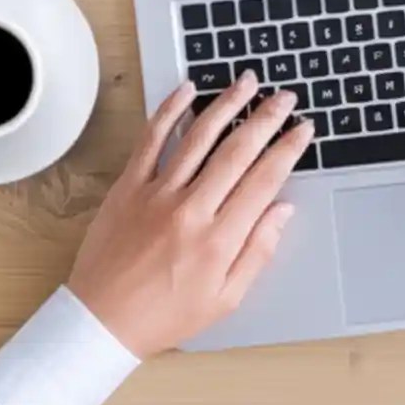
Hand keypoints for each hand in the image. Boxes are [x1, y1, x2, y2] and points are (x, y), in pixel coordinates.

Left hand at [68, 73, 313, 356]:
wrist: (101, 321)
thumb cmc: (166, 314)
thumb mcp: (227, 297)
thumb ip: (258, 250)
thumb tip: (283, 209)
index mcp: (220, 239)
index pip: (264, 180)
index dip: (288, 150)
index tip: (303, 130)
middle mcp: (190, 210)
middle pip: (237, 151)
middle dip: (266, 118)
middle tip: (285, 97)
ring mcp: (156, 194)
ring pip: (198, 137)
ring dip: (226, 105)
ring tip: (247, 82)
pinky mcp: (127, 188)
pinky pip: (150, 141)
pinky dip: (169, 112)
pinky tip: (186, 91)